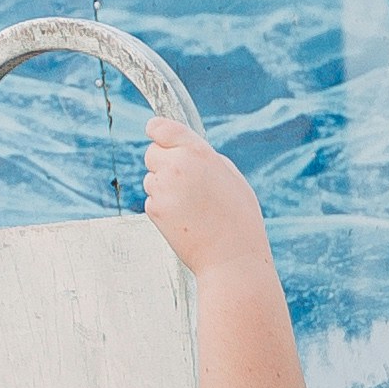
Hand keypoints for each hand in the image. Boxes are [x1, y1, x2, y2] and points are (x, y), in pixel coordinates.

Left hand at [139, 115, 275, 282]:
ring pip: (150, 179)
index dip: (157, 131)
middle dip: (162, 163)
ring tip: (190, 206)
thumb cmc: (238, 219)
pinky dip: (163, 208)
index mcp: (198, 152)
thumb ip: (206, 158)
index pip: (162, 128)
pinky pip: (152, 201)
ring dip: (162, 188)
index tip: (155, 133)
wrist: (232, 259)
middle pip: (151, 153)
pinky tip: (184, 220)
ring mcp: (163, 188)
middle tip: (183, 182)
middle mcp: (176, 165)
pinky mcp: (155, 211)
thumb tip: (186, 152)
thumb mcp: (231, 177)